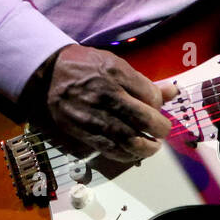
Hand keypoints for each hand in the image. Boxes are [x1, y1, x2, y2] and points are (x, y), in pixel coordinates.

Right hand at [25, 44, 179, 164]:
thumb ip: (143, 82)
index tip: (158, 108)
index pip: (149, 95)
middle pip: (142, 119)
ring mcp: (92, 116)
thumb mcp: (115, 64)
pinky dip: (126, 155)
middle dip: (159, 129)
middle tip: (163, 131)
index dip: (159, 105)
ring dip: (146, 147)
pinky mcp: (82, 132)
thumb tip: (172, 92)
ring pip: (128, 139)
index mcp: (115, 74)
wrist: (47, 74)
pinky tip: (134, 152)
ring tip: (153, 146)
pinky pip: (109, 149)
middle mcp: (105, 96)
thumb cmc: (85, 66)